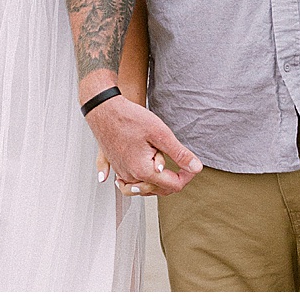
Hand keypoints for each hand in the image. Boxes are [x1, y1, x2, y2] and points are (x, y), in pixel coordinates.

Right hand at [87, 95, 201, 196]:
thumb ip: (179, 154)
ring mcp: (121, 173)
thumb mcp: (160, 133)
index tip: (192, 165)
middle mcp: (130, 177)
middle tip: (182, 163)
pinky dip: (142, 181)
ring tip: (166, 166)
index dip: (187, 176)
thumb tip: (196, 168)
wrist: (103, 109)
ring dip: (158, 180)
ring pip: (146, 188)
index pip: (173, 185)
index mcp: (143, 171)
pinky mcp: (116, 167)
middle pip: (159, 190)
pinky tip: (145, 176)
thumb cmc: (129, 118)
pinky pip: (132, 182)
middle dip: (173, 178)